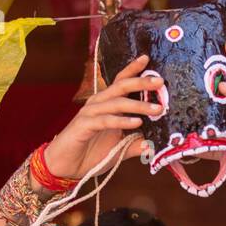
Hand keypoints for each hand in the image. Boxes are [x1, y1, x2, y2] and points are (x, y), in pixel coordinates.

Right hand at [45, 55, 161, 179]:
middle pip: (121, 86)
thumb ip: (137, 144)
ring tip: (157, 109)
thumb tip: (157, 143)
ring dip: (138, 105)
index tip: (147, 59)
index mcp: (106, 104)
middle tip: (160, 82)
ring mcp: (90, 113)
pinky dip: (122, 121)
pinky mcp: (84, 126)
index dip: (133, 70)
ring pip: (116, 103)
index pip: (121, 82)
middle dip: (141, 82)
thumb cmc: (91, 154)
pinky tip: (137, 123)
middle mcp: (98, 104)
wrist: (65, 167)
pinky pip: (106, 120)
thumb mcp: (120, 149)